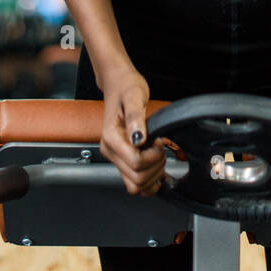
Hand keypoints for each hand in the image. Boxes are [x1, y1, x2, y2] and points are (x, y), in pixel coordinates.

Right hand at [98, 62, 166, 196]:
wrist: (118, 84)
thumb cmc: (126, 87)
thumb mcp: (134, 95)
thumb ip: (136, 117)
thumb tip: (139, 138)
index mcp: (111, 138)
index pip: (135, 163)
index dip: (153, 155)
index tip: (158, 140)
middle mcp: (110, 151)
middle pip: (136, 179)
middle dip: (155, 166)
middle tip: (160, 147)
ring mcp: (114, 157)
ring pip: (135, 186)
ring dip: (153, 175)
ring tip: (157, 154)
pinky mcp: (121, 160)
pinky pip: (134, 182)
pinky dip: (148, 181)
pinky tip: (156, 166)